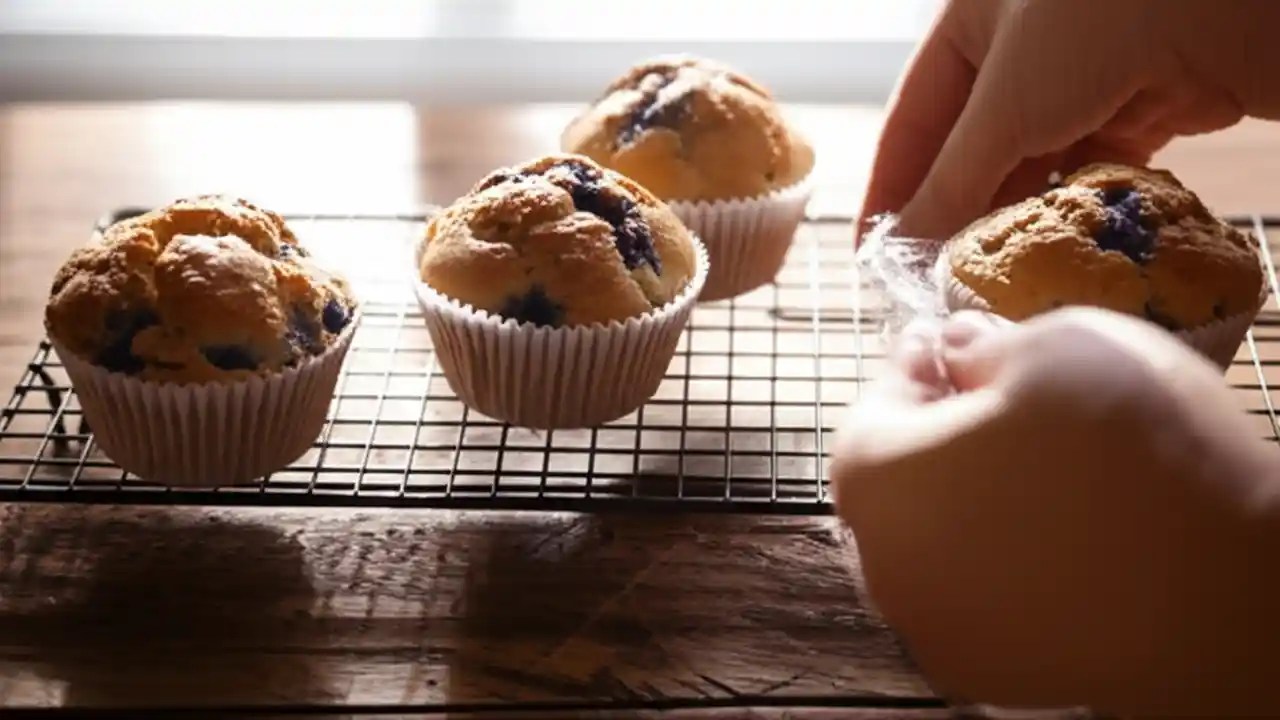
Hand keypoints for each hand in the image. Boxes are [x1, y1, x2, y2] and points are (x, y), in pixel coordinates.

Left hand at [829, 309, 1279, 715]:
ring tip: (1039, 473)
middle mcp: (880, 562)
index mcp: (873, 475)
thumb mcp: (1057, 345)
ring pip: (938, 544)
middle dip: (944, 436)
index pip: (880, 403)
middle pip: (904, 479)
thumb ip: (983, 346)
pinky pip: (980, 598)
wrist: (1223, 594)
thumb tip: (955, 350)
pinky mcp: (987, 674)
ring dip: (973, 503)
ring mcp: (929, 627)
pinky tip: (1058, 539)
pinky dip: (1004, 565)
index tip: (948, 342)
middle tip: (1002, 404)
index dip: (920, 366)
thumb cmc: (1130, 449)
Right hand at [857, 0, 1279, 240]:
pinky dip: (1074, 209)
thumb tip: (902, 252)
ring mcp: (1089, 71)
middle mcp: (1025, 41)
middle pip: (972, 146)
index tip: (873, 256)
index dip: (890, 189)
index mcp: (972, 16)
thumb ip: (951, 182)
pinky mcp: (1148, 99)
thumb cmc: (1104, 16)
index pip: (911, 117)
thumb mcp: (1006, 105)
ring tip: (991, 279)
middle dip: (955, 212)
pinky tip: (1057, 252)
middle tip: (936, 281)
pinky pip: (1093, 168)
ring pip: (1034, 162)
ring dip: (1014, 219)